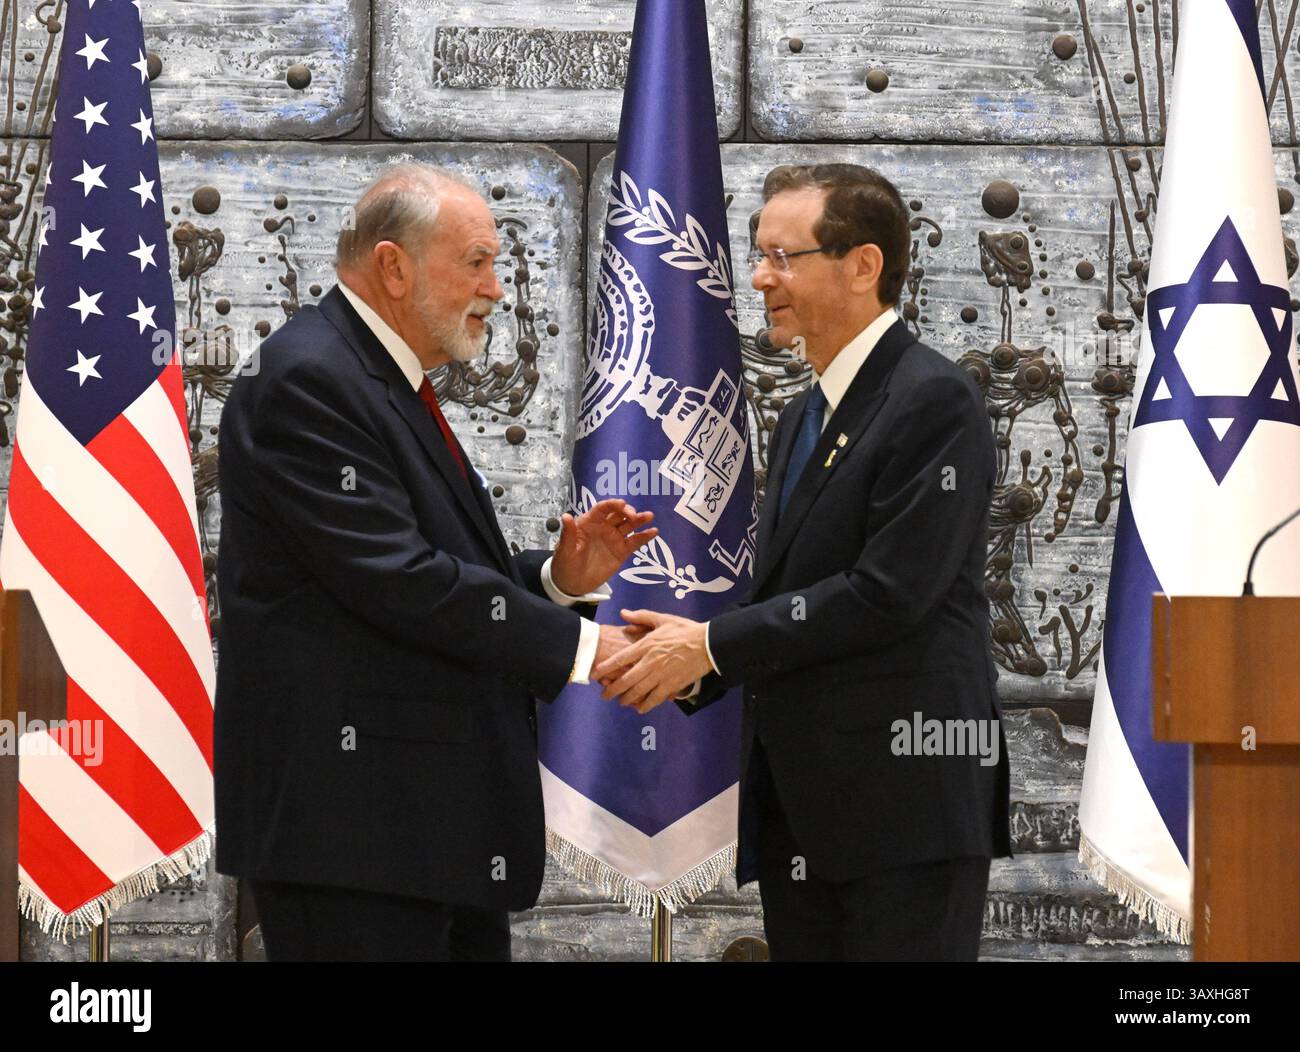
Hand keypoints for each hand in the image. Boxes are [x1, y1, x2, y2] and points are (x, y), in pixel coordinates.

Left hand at [552, 499, 656, 595]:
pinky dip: (644, 536)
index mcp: (588, 523)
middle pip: (618, 514)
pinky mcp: (621, 551)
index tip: (621, 504)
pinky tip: (654, 531)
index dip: (611, 504)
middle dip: (627, 511)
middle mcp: (603, 527)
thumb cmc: (565, 564)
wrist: (573, 584)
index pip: (602, 509)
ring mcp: (614, 538)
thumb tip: (566, 516)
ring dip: (639, 519)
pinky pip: (635, 541)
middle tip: (634, 516)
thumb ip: (568, 534)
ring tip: (649, 516)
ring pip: (628, 525)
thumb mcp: (564, 550)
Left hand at [592, 609, 711, 714]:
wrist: (708, 644)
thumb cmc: (685, 629)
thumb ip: (641, 617)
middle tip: (604, 695)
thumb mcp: (663, 618)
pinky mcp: (672, 685)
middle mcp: (650, 662)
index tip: (595, 674)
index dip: (606, 667)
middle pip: (626, 679)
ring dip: (627, 698)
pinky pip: (655, 698)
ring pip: (639, 691)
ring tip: (620, 702)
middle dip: (613, 689)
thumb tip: (623, 613)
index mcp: (646, 645)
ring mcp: (661, 676)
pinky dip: (646, 705)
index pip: (620, 658)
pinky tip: (640, 709)